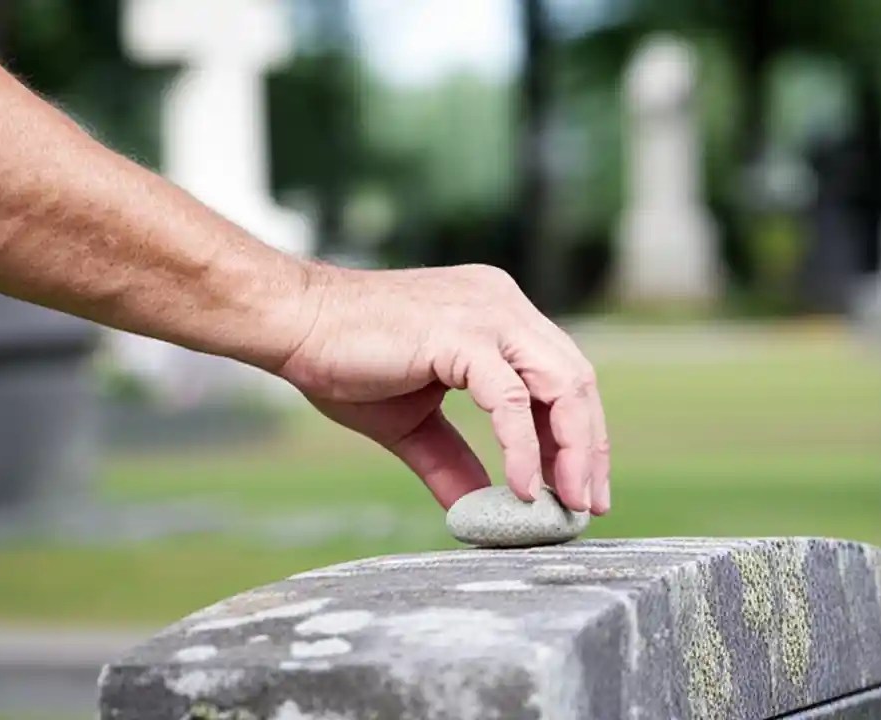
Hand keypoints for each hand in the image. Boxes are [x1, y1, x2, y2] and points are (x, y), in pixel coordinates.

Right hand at [276, 263, 610, 514]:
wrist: (291, 323)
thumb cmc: (345, 361)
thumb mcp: (414, 424)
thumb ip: (454, 461)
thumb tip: (485, 509)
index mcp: (500, 314)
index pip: (562, 375)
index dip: (579, 433)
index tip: (581, 487)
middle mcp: (504, 305)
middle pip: (576, 379)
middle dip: (588, 447)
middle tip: (587, 505)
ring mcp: (487, 314)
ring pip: (560, 383)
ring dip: (572, 449)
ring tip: (566, 503)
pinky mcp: (460, 334)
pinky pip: (510, 398)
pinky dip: (523, 447)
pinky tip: (521, 489)